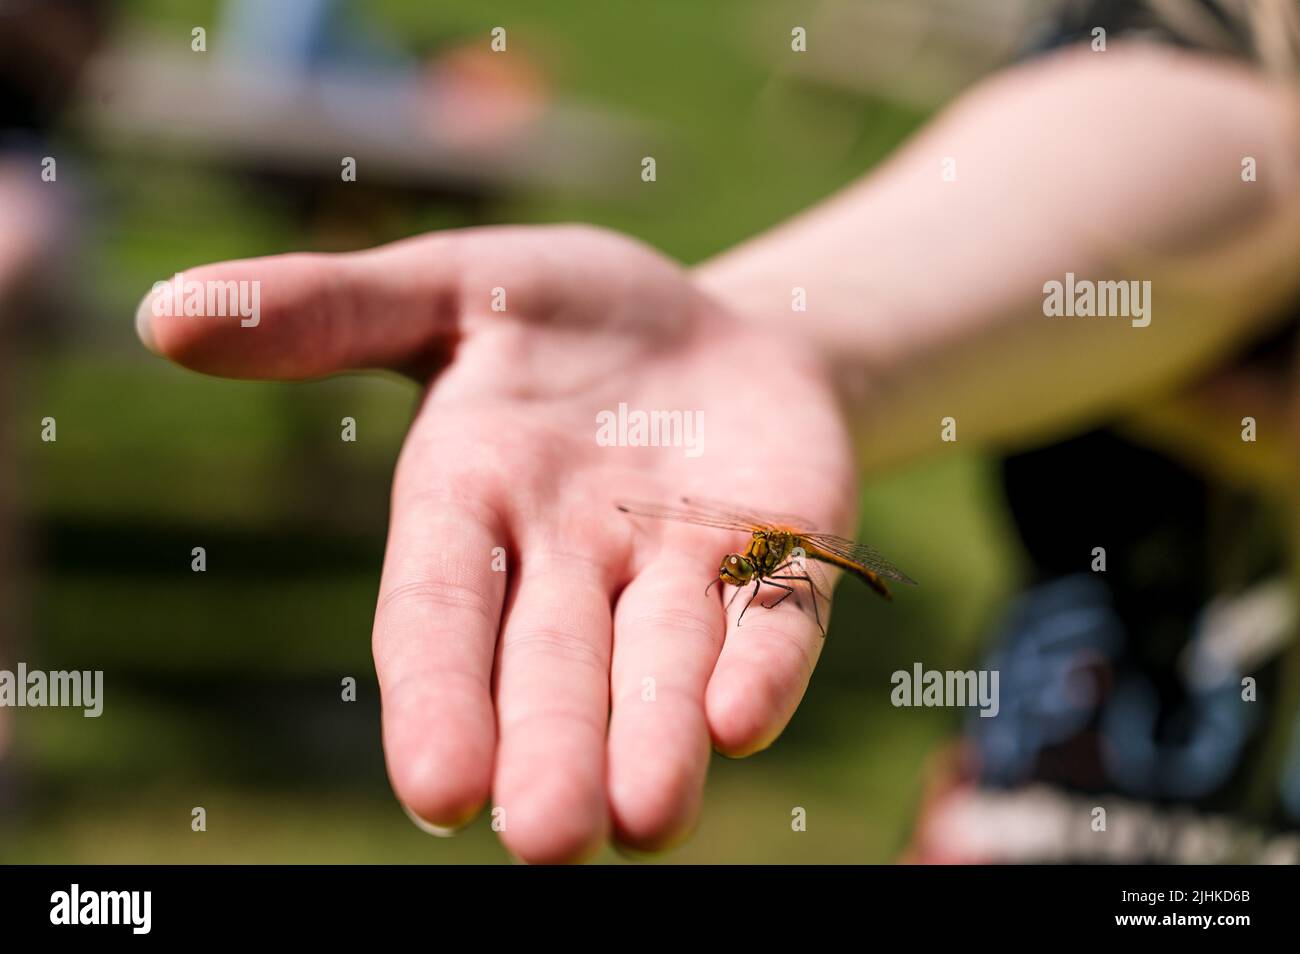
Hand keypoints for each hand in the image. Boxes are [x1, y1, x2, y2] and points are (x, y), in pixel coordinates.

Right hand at [137, 225, 858, 861]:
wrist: (709, 328)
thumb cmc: (561, 317)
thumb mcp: (451, 288)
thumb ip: (329, 312)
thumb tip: (163, 315)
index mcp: (474, 500)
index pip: (441, 611)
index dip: (438, 695)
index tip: (438, 789)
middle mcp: (572, 559)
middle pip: (555, 667)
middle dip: (551, 750)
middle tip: (548, 842)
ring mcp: (681, 565)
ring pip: (664, 664)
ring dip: (658, 740)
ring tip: (649, 821)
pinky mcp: (779, 551)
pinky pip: (774, 614)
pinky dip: (762, 664)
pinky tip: (746, 724)